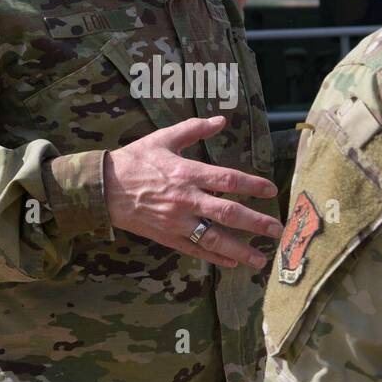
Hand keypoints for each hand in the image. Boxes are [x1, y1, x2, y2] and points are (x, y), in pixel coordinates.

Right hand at [105, 116, 282, 268]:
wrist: (103, 188)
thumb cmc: (135, 160)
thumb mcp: (163, 138)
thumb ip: (194, 128)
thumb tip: (221, 120)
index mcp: (187, 173)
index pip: (228, 180)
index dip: (253, 185)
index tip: (271, 191)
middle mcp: (186, 200)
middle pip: (228, 213)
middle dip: (256, 223)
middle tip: (277, 230)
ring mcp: (177, 222)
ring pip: (214, 239)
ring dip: (241, 249)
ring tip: (260, 259)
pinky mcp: (168, 237)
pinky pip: (196, 250)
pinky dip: (215, 258)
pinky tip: (232, 262)